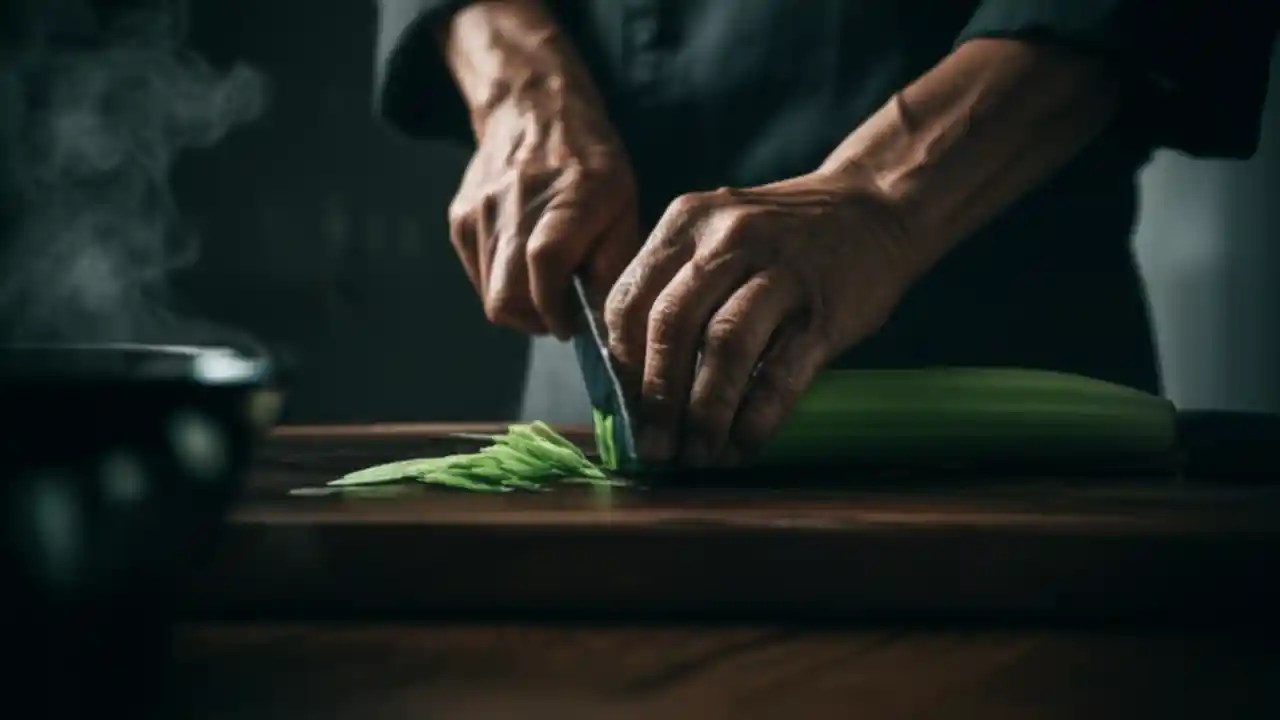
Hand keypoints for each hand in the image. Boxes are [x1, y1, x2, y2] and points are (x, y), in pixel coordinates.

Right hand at [443, 3, 638, 337]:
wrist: (533, 110)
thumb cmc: (591, 164)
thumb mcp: (624, 205)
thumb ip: (615, 265)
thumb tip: (606, 323)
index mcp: (570, 199)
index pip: (546, 267)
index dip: (555, 310)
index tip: (570, 324)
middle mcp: (516, 204)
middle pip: (507, 297)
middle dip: (535, 321)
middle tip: (559, 314)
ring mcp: (480, 212)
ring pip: (490, 295)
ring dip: (519, 305)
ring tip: (545, 286)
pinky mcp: (459, 218)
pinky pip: (479, 275)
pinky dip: (502, 283)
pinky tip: (524, 263)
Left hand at [604, 173, 918, 465]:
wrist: (874, 206)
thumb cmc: (782, 236)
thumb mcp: (717, 234)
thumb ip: (675, 287)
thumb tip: (637, 382)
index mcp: (687, 222)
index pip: (630, 299)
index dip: (622, 365)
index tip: (627, 409)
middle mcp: (728, 238)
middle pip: (672, 325)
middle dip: (657, 398)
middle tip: (656, 449)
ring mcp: (781, 271)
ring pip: (725, 349)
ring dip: (705, 413)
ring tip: (698, 456)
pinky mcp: (824, 309)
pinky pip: (783, 371)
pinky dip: (758, 415)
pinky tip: (744, 445)